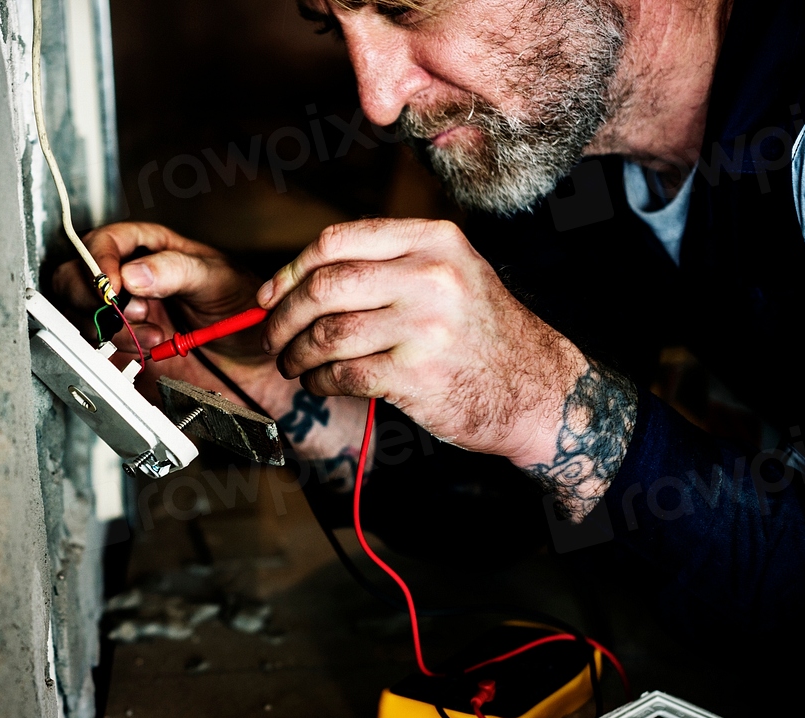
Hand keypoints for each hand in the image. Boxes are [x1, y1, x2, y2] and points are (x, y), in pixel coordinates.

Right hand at [51, 222, 270, 396]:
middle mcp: (130, 280)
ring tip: (154, 336)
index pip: (104, 242)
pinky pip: (98, 351)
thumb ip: (176, 270)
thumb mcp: (217, 279)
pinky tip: (147, 353)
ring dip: (110, 330)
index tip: (111, 286)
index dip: (99, 262)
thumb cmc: (242, 308)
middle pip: (77, 277)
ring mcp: (124, 316)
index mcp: (150, 249)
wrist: (254, 358)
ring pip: (82, 316)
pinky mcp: (125, 348)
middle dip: (92, 298)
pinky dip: (115, 354)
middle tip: (121, 314)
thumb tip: (133, 273)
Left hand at [259, 218, 589, 468]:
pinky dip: (320, 381)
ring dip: (297, 354)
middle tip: (270, 337)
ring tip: (293, 364)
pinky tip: (319, 383)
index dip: (291, 270)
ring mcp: (425, 326)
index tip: (269, 296)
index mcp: (433, 241)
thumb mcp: (449, 274)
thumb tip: (297, 279)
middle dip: (283, 317)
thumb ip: (386, 265)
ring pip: (327, 334)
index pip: (338, 241)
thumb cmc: (479, 334)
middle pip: (324, 287)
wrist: (534, 388)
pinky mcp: (417, 375)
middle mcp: (430, 276)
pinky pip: (343, 374)